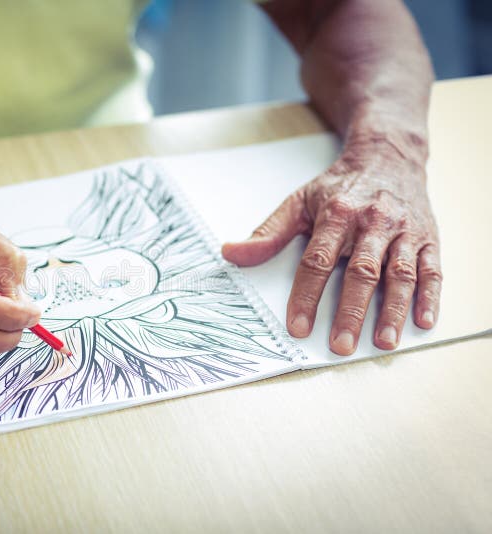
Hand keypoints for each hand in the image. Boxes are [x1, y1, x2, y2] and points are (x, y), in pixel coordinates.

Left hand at [221, 134, 441, 354]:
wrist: (389, 156)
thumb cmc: (340, 187)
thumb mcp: (299, 202)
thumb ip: (268, 233)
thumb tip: (231, 253)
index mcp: (337, 215)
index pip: (318, 261)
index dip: (306, 295)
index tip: (298, 327)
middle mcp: (373, 223)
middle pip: (362, 272)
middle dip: (352, 312)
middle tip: (341, 345)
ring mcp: (404, 231)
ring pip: (401, 274)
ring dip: (394, 310)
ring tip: (384, 342)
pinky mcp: (429, 238)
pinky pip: (433, 270)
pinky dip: (431, 297)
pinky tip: (423, 321)